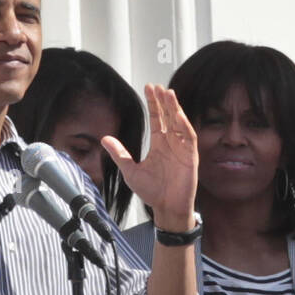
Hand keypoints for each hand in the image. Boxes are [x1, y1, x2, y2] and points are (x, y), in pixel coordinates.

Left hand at [102, 84, 197, 229]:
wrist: (167, 208)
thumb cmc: (152, 192)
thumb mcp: (130, 171)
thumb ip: (119, 154)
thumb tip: (105, 139)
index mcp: (159, 145)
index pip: (157, 119)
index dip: (153, 104)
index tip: (149, 89)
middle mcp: (171, 144)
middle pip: (168, 117)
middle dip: (163, 102)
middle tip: (157, 86)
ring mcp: (181, 149)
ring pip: (179, 123)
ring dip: (174, 108)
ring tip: (168, 93)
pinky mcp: (190, 157)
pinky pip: (188, 137)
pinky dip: (183, 125)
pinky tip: (178, 114)